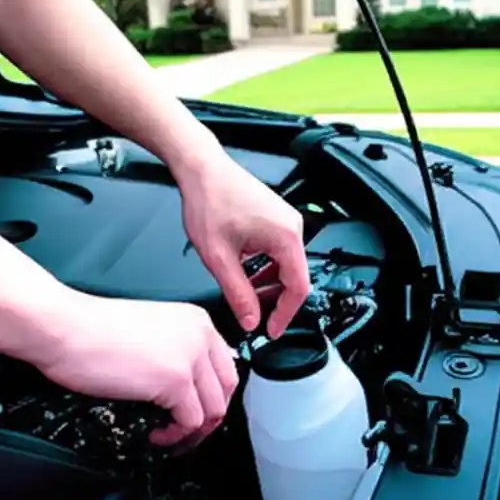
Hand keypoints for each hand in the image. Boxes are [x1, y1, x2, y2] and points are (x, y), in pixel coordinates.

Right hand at [34, 291, 238, 447]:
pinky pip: (190, 422)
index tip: (195, 410)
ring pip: (213, 410)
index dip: (212, 395)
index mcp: (196, 320)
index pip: (225, 366)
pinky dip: (174, 435)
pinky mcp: (176, 381)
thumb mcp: (150, 333)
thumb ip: (174, 352)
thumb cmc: (91, 330)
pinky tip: (154, 432)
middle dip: (208, 417)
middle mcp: (201, 335)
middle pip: (226, 389)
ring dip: (191, 431)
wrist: (66, 328)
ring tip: (165, 434)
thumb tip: (186, 390)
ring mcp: (191, 358)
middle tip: (183, 431)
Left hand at [178, 155, 309, 337]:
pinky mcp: (275, 216)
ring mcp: (285, 220)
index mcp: (285, 237)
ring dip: (268, 283)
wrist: (201, 169)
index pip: (298, 288)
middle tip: (256, 316)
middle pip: (295, 277)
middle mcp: (292, 226)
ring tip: (246, 295)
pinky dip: (265, 266)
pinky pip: (278, 250)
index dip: (285, 314)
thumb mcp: (219, 258)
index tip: (271, 330)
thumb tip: (250, 319)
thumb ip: (238, 294)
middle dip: (275, 300)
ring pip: (285, 264)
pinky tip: (246, 272)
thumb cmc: (210, 200)